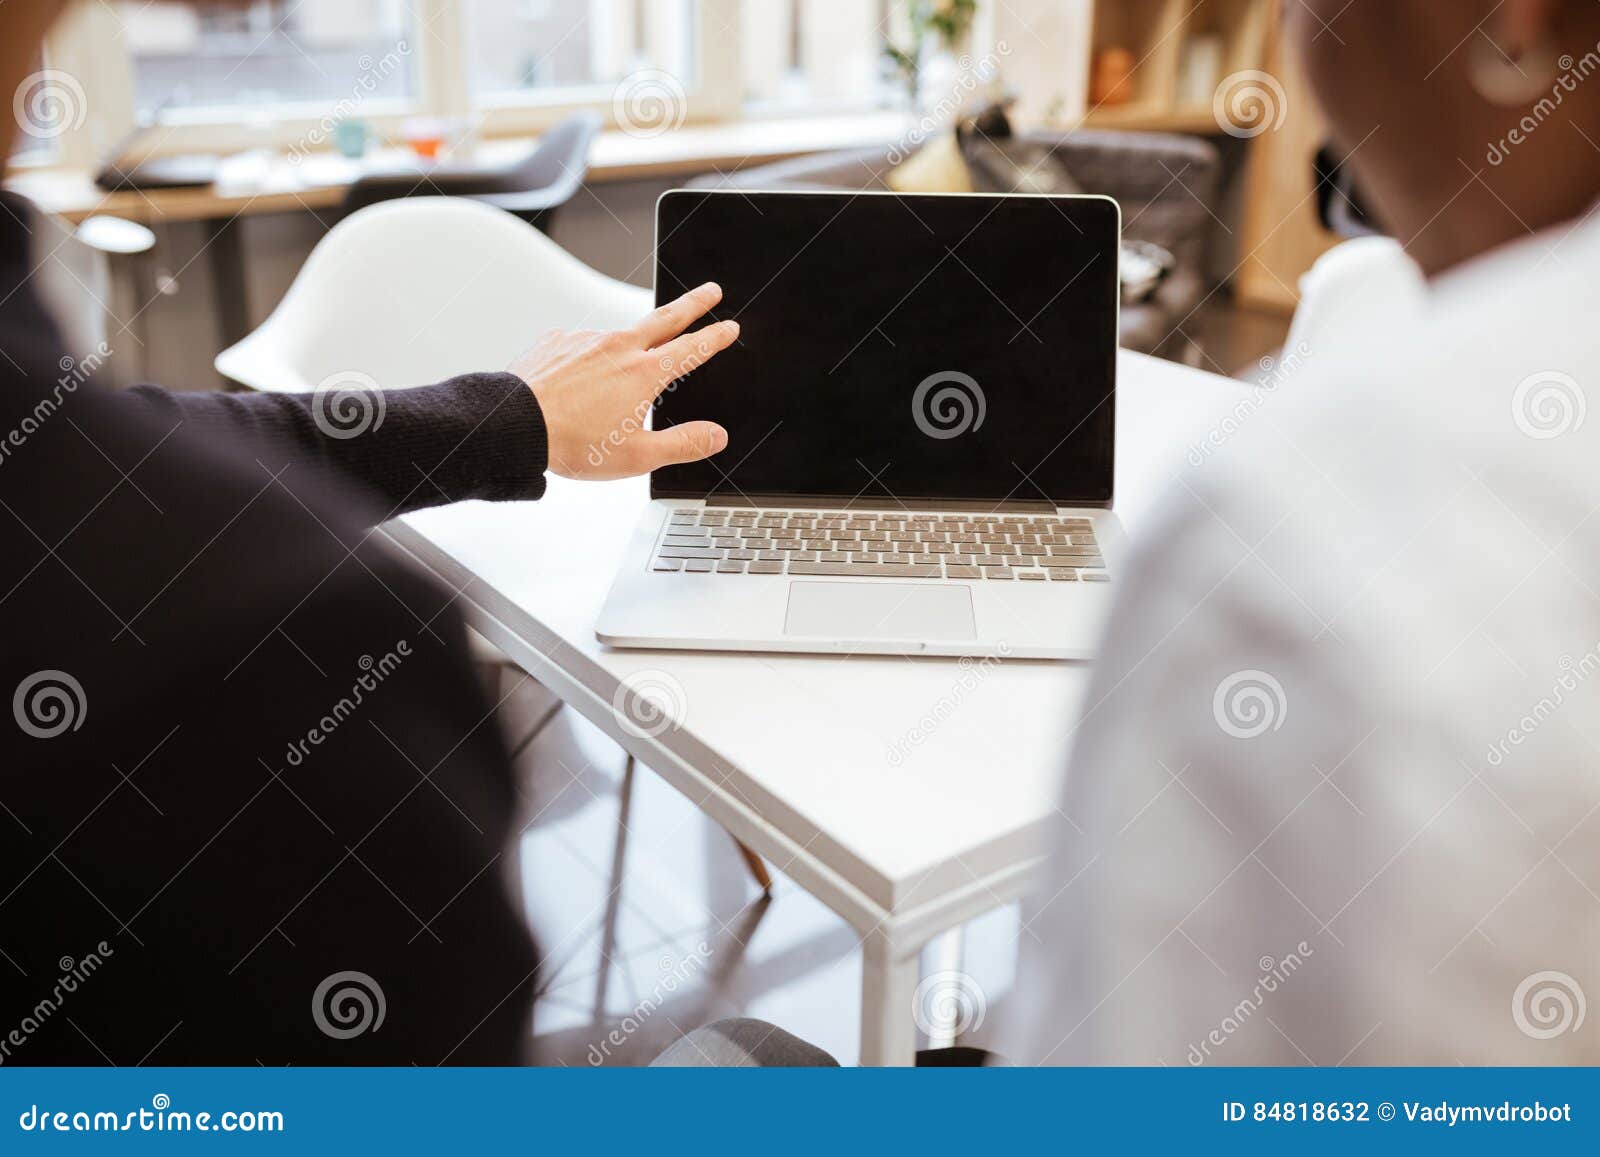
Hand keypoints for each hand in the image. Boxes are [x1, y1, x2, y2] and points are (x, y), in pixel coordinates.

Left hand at [508, 282, 738, 480]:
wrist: (515, 424)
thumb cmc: (573, 443)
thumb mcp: (637, 456)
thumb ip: (684, 444)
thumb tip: (717, 435)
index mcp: (644, 373)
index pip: (691, 349)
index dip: (715, 337)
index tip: (729, 326)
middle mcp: (618, 347)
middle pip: (665, 318)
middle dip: (692, 303)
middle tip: (710, 290)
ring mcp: (586, 340)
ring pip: (618, 338)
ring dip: (627, 347)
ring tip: (616, 380)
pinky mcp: (557, 341)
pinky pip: (581, 347)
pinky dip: (587, 360)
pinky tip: (578, 383)